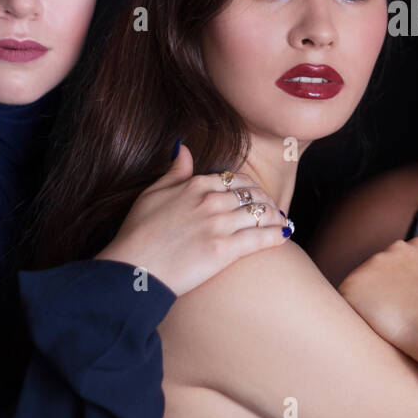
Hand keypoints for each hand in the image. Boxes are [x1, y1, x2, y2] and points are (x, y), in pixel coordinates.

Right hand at [95, 143, 290, 295]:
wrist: (133, 269)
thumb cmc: (137, 234)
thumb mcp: (152, 194)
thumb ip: (174, 171)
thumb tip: (183, 147)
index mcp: (195, 185)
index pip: (235, 179)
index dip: (251, 187)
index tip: (257, 194)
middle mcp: (211, 200)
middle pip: (253, 195)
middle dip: (267, 201)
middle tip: (274, 209)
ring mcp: (219, 224)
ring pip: (261, 213)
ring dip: (276, 217)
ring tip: (282, 222)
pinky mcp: (224, 250)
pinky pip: (260, 237)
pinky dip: (277, 235)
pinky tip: (285, 236)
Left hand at [339, 237, 417, 364]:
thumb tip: (410, 278)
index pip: (401, 260)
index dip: (402, 284)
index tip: (410, 301)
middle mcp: (393, 249)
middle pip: (380, 270)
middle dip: (384, 290)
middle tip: (401, 315)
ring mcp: (372, 265)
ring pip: (363, 286)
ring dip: (370, 301)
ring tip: (393, 321)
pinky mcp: (353, 285)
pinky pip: (347, 302)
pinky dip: (357, 314)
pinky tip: (377, 324)